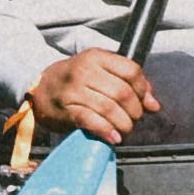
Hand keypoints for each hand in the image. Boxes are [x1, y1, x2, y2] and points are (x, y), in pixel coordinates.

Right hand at [25, 47, 157, 145]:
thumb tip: (154, 105)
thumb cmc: (74, 80)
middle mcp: (84, 70)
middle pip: (123, 93)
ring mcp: (74, 90)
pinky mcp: (67, 110)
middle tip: (133, 119)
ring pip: (110, 109)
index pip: (131, 71)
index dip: (142, 89)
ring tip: (123, 130)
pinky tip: (113, 137)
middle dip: (134, 112)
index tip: (143, 102)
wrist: (39, 88)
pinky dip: (106, 131)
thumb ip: (127, 84)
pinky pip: (92, 121)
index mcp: (96, 57)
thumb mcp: (99, 71)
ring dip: (123, 124)